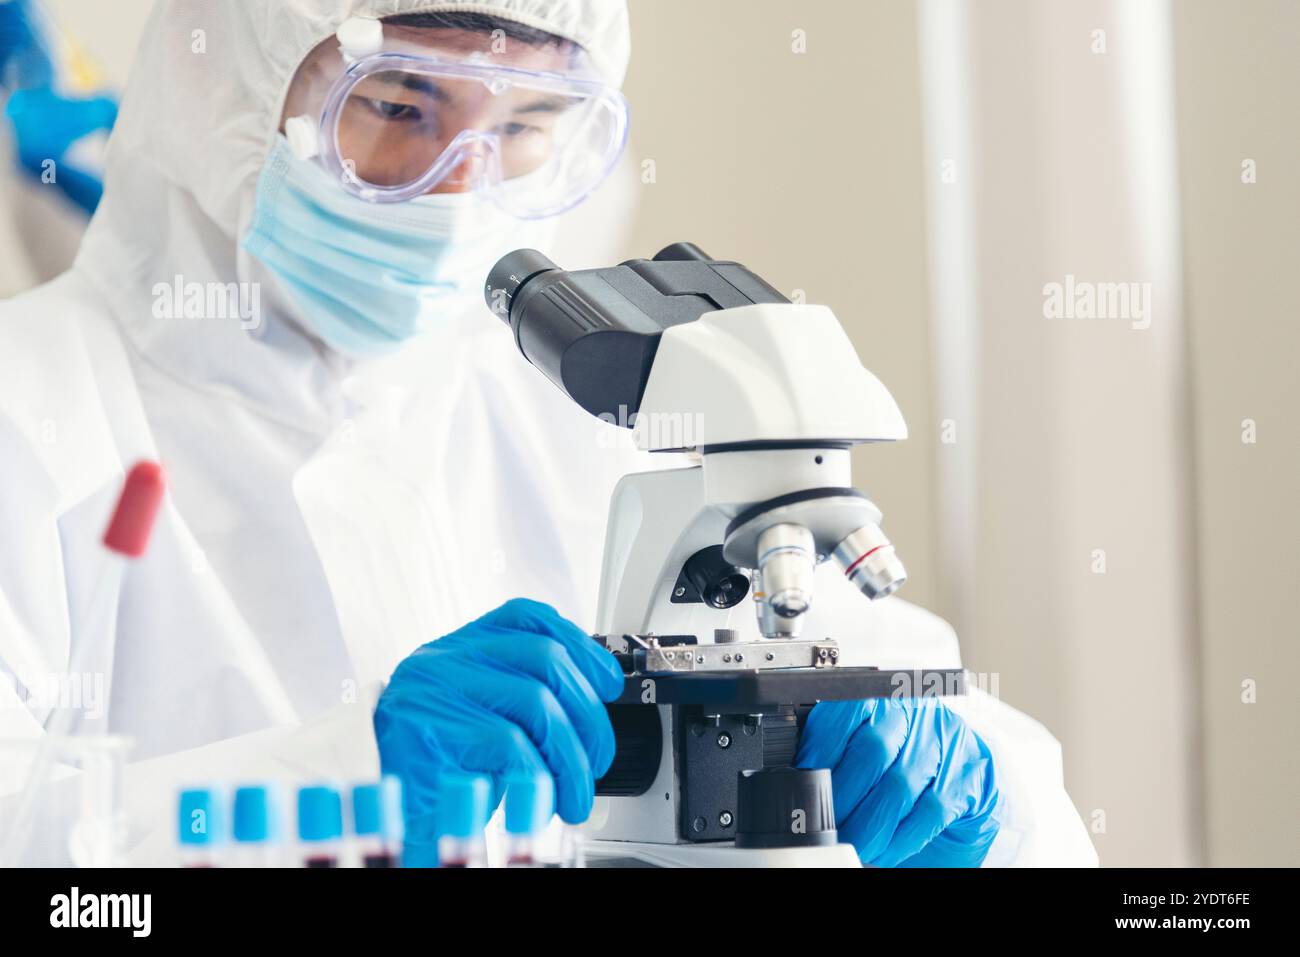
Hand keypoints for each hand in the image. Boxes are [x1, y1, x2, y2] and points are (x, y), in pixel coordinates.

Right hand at [373, 598, 622, 862]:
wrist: (374, 813)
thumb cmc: (434, 768)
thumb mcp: (482, 716)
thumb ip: (523, 695)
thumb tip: (593, 700)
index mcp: (459, 646)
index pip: (529, 617)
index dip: (580, 646)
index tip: (607, 681)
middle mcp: (443, 658)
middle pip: (545, 660)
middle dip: (588, 716)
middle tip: (596, 761)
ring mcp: (433, 690)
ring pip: (536, 704)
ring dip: (572, 757)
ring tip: (575, 794)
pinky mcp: (427, 731)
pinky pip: (509, 745)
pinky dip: (540, 776)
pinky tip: (542, 799)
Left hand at [796, 697, 1000, 866]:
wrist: (962, 781)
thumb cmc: (903, 764)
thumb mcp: (868, 749)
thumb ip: (837, 754)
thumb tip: (798, 779)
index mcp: (884, 698)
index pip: (849, 710)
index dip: (823, 746)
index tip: (805, 778)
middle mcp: (917, 712)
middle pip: (874, 749)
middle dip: (843, 795)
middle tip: (826, 823)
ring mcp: (947, 742)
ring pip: (900, 784)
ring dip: (870, 823)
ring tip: (853, 842)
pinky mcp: (968, 777)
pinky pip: (931, 810)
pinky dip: (902, 836)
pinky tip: (886, 848)